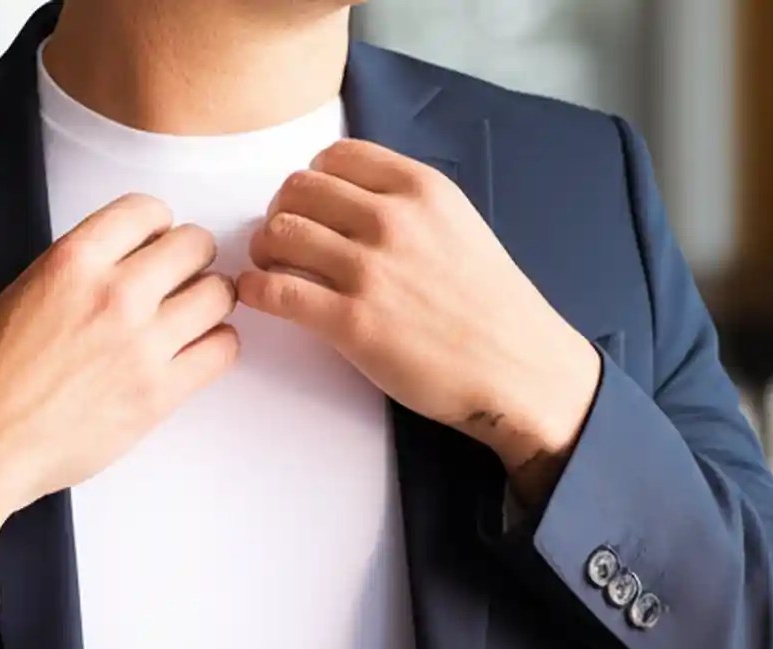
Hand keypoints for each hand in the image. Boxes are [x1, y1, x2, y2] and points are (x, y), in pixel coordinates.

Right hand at [0, 193, 238, 614]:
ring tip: (193, 313)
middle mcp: (114, 295)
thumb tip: (129, 256)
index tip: (158, 238)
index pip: (146, 209)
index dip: (158, 223)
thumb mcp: (25, 290)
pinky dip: (216, 343)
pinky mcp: (160, 392)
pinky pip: (223, 348)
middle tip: (184, 275)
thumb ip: (82, 266)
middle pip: (194, 245)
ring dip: (210, 298)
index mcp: (74, 262)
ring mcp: (142, 344)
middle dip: (191, 256)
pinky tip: (195, 348)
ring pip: (219, 294)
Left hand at [237, 139, 600, 507]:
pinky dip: (255, 289)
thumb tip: (343, 197)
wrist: (517, 368)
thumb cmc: (488, 304)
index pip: (335, 157)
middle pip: (297, 190)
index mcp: (420, 189)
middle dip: (280, 212)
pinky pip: (274, 291)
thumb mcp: (457, 224)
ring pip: (278, 234)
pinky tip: (260, 295)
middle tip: (283, 239)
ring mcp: (370, 271)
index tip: (310, 206)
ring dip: (263, 249)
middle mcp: (393, 220)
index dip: (311, 180)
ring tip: (271, 267)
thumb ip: (405, 202)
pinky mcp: (351, 322)